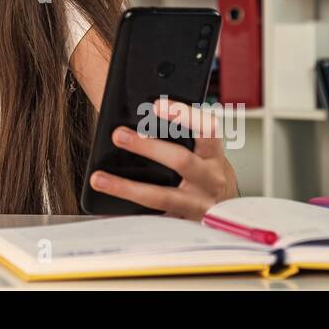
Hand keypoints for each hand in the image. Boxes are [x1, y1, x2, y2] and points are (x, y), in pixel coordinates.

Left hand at [88, 97, 239, 219]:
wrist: (230, 213)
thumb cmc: (209, 174)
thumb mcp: (206, 153)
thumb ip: (184, 137)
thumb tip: (143, 117)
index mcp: (214, 155)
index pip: (206, 129)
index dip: (184, 115)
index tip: (157, 105)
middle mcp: (211, 179)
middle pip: (181, 160)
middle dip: (147, 147)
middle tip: (118, 134)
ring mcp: (198, 204)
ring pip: (161, 197)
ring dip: (126, 187)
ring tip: (98, 178)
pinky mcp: (183, 223)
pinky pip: (153, 220)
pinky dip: (128, 217)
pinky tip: (105, 211)